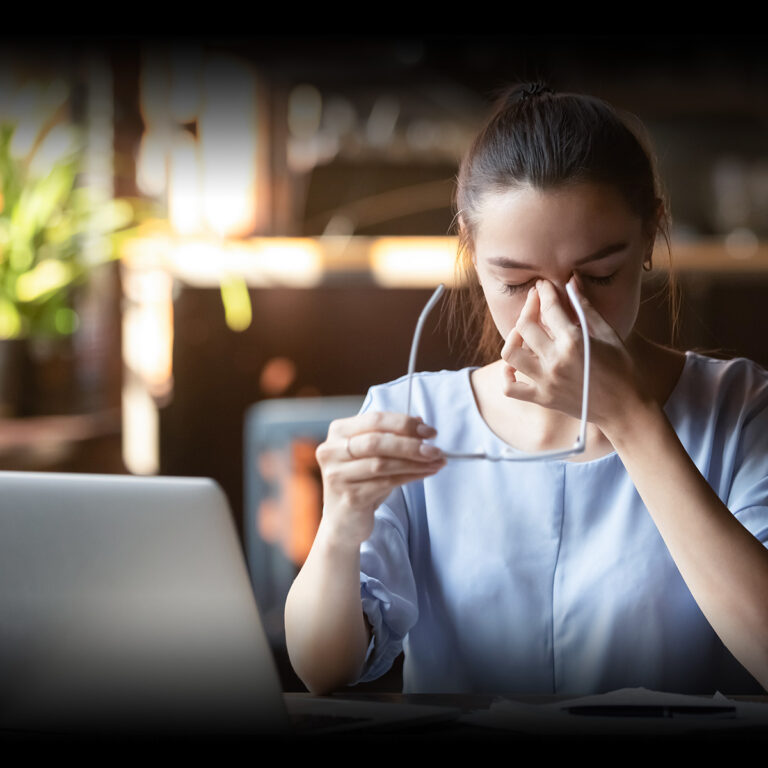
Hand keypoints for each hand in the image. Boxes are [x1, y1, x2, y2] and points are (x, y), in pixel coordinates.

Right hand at [315, 411, 444, 545]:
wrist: (344, 521)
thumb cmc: (361, 482)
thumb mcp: (374, 454)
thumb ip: (392, 436)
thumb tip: (420, 422)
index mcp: (338, 431)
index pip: (375, 420)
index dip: (404, 423)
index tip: (429, 432)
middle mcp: (331, 451)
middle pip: (376, 442)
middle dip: (410, 445)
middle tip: (435, 450)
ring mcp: (337, 475)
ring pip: (382, 464)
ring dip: (414, 462)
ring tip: (436, 462)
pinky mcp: (349, 497)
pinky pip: (386, 483)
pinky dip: (410, 477)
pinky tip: (425, 474)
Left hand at [500, 276, 643, 430]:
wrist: (626, 409)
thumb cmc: (622, 368)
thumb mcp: (608, 333)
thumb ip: (586, 308)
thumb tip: (572, 282)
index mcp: (574, 342)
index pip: (550, 308)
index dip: (544, 292)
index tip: (542, 285)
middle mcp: (555, 361)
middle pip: (524, 326)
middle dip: (528, 308)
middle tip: (535, 303)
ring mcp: (546, 381)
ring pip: (510, 354)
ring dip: (513, 338)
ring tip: (522, 333)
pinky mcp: (542, 399)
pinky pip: (510, 389)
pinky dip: (507, 375)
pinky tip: (513, 366)